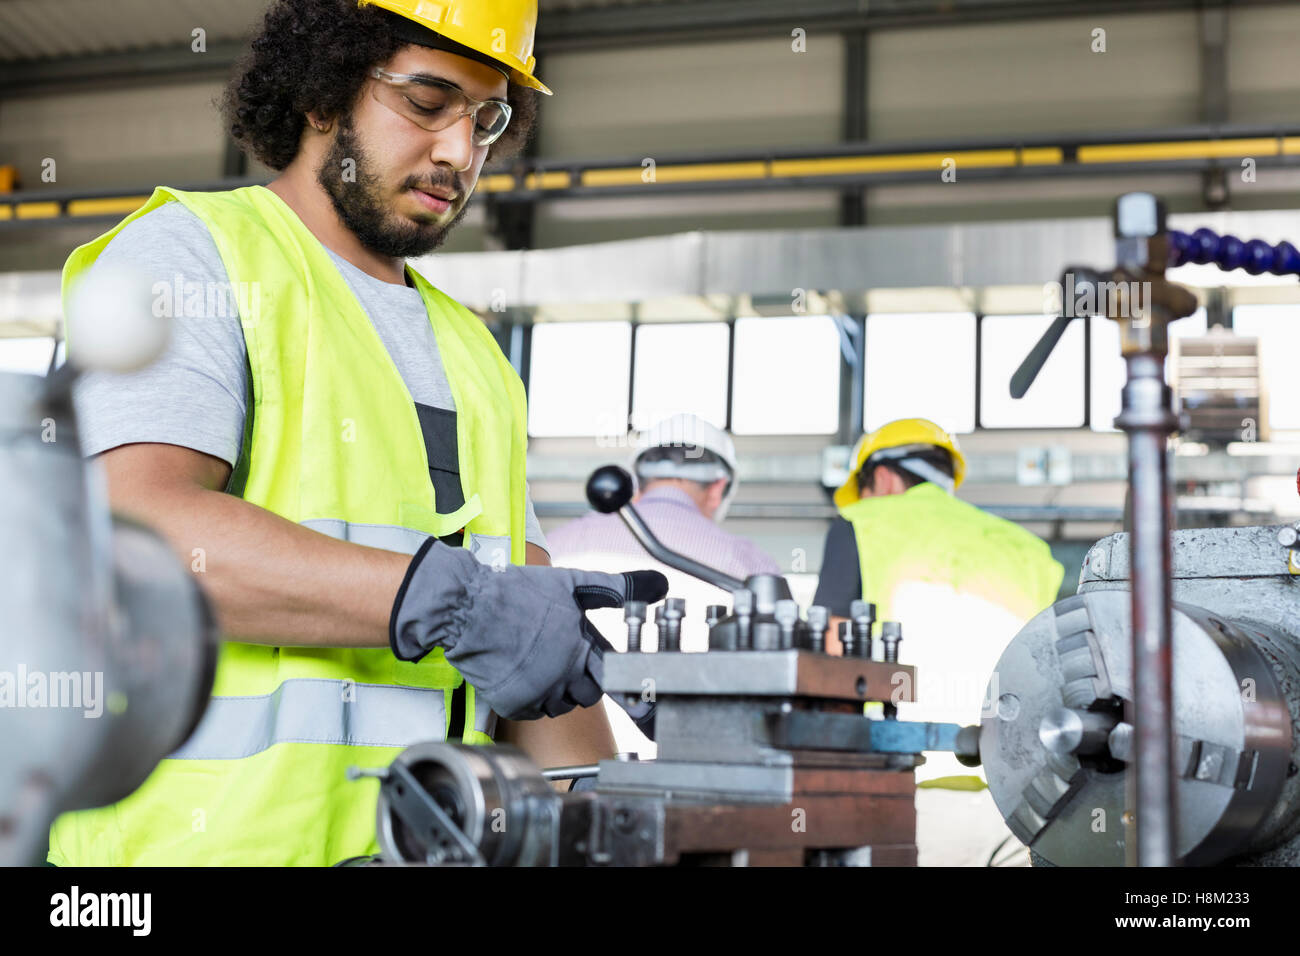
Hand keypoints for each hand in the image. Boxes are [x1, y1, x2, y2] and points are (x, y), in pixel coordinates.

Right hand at [390, 539, 667, 720]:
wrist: (467, 606)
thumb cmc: (518, 592)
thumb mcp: (573, 584)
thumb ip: (618, 588)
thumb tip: (660, 586)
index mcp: (581, 646)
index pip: (611, 676)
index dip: (617, 681)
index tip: (635, 703)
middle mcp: (563, 673)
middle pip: (587, 695)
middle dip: (581, 681)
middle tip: (563, 661)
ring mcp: (538, 691)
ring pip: (560, 706)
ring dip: (556, 692)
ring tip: (538, 663)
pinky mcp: (514, 703)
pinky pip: (533, 712)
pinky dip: (530, 699)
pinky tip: (520, 674)